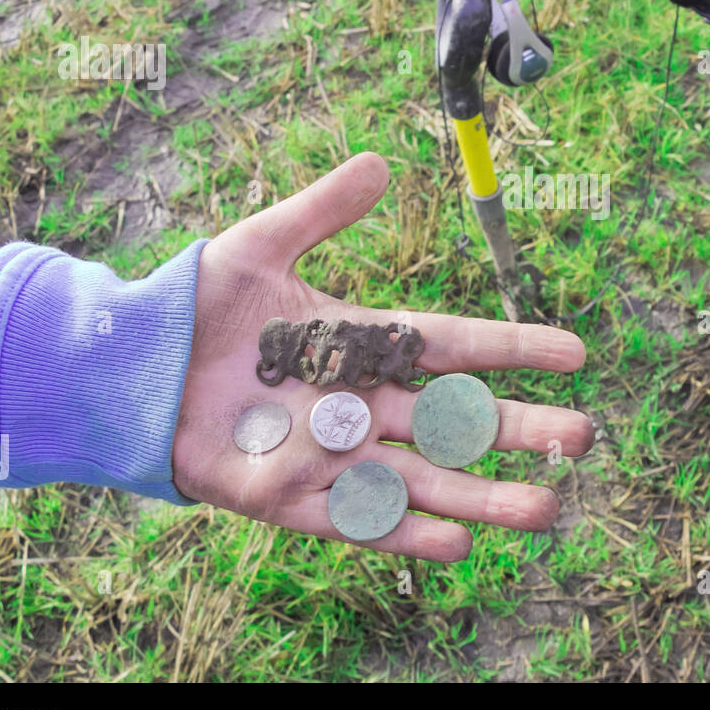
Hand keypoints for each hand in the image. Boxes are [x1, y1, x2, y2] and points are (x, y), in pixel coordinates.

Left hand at [172, 152, 591, 560]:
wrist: (127, 364)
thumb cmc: (194, 304)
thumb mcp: (261, 245)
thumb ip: (323, 210)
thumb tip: (382, 163)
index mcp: (363, 342)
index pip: (455, 347)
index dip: (514, 350)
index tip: (575, 353)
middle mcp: (361, 402)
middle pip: (455, 422)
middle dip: (518, 430)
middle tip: (583, 438)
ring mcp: (330, 453)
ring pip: (422, 480)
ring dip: (482, 496)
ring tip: (545, 508)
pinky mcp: (288, 497)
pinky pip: (357, 520)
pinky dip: (404, 534)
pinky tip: (457, 545)